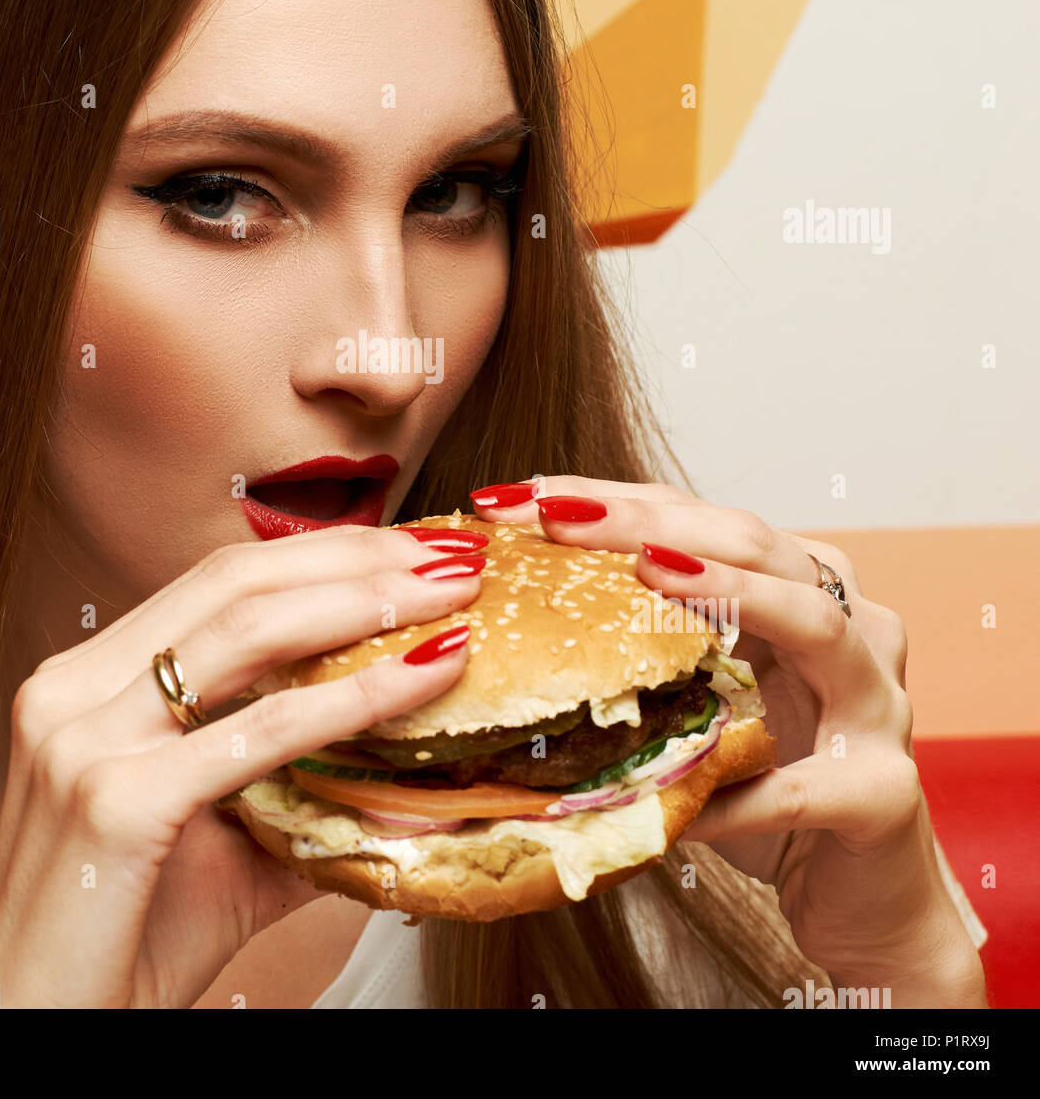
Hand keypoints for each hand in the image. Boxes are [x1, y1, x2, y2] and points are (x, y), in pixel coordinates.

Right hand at [0, 524, 480, 1007]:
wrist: (39, 1030)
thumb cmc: (125, 935)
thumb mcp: (218, 838)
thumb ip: (299, 788)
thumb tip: (410, 772)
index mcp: (90, 679)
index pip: (220, 580)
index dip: (323, 552)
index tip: (411, 548)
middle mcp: (74, 689)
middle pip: (236, 581)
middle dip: (355, 557)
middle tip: (450, 555)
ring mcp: (83, 738)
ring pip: (247, 632)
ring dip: (364, 602)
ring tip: (450, 594)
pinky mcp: (115, 798)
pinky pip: (258, 732)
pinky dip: (351, 698)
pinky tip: (421, 679)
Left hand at [471, 477, 987, 1006]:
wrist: (862, 895)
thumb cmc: (765, 782)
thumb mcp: (694, 704)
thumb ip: (637, 656)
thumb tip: (507, 625)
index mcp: (792, 590)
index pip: (695, 522)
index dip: (609, 500)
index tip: (518, 496)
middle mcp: (847, 627)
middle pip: (752, 541)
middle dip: (647, 521)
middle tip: (556, 513)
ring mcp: (876, 705)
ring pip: (814, 622)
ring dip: (729, 590)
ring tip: (648, 573)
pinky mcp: (884, 794)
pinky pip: (806, 785)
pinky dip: (740, 794)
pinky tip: (678, 807)